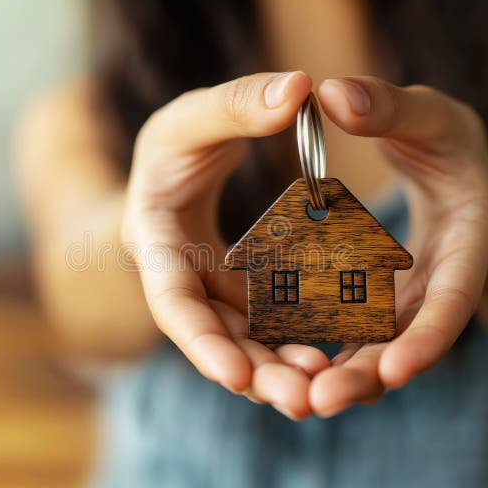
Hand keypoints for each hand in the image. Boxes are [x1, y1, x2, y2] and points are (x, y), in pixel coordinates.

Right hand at [123, 72, 331, 418]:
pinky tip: (331, 358)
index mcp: (157, 240)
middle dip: (253, 373)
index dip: (199, 340)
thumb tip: (300, 87)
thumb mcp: (193, 115)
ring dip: (279, 370)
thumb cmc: (173, 143)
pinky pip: (267, 328)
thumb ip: (239, 102)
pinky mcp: (242, 297)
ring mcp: (212, 294)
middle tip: (301, 399)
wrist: (173, 170)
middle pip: (213, 339)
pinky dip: (295, 344)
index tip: (235, 377)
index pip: (171, 298)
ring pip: (244, 345)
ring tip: (323, 387)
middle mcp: (181, 280)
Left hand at [308, 76, 487, 415]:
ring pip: (372, 348)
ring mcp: (404, 298)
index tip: (397, 370)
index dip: (428, 335)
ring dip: (338, 377)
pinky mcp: (371, 299)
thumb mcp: (429, 115)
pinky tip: (282, 370)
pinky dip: (321, 351)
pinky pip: (346, 331)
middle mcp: (439, 282)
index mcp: (468, 240)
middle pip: (407, 341)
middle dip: (367, 374)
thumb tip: (330, 92)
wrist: (448, 168)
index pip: (452, 297)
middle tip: (322, 401)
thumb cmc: (447, 139)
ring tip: (297, 401)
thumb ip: (387, 107)